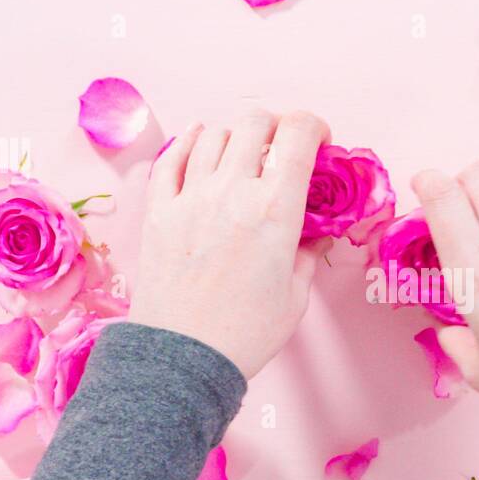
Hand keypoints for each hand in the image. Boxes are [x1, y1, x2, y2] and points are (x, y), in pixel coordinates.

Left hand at [129, 110, 330, 378]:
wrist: (183, 358)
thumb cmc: (245, 334)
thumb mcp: (294, 296)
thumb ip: (307, 255)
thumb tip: (316, 235)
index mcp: (276, 210)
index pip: (298, 134)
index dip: (314, 126)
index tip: (319, 141)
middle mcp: (233, 192)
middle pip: (255, 121)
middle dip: (276, 125)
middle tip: (282, 144)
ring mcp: (191, 198)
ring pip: (214, 134)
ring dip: (236, 135)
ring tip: (243, 152)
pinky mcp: (159, 211)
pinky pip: (171, 157)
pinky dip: (188, 140)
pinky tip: (198, 137)